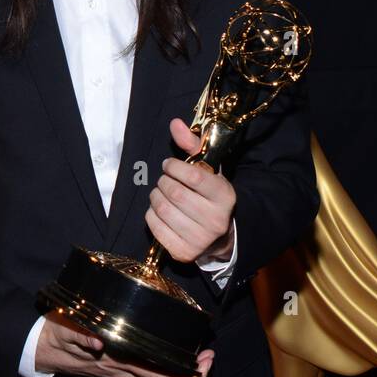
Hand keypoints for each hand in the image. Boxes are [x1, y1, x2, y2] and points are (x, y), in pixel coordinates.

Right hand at [35, 311, 213, 376]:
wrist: (39, 349)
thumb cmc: (54, 334)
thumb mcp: (64, 329)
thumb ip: (79, 335)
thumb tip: (97, 343)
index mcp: (113, 360)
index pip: (153, 373)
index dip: (180, 375)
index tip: (202, 367)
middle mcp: (120, 370)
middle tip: (211, 363)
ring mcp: (119, 373)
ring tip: (202, 366)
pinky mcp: (116, 371)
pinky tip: (177, 373)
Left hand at [144, 117, 235, 261]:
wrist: (219, 235)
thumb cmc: (209, 195)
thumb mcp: (208, 170)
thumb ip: (192, 145)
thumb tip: (174, 123)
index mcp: (226, 196)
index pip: (193, 176)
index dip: (174, 167)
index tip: (168, 165)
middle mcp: (216, 220)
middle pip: (175, 193)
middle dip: (163, 181)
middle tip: (164, 180)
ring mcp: (200, 239)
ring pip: (163, 209)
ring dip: (155, 196)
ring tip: (160, 193)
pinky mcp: (183, 252)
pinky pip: (155, 227)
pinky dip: (151, 214)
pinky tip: (158, 210)